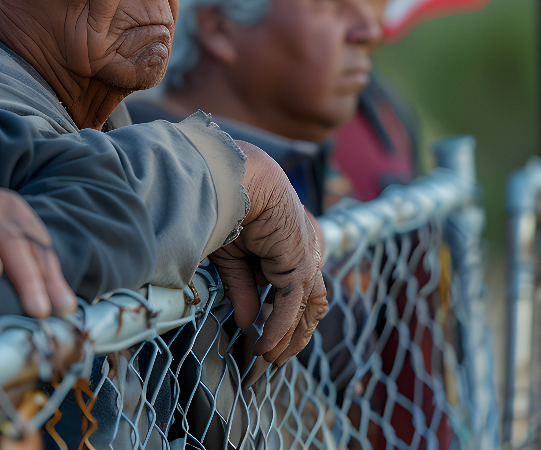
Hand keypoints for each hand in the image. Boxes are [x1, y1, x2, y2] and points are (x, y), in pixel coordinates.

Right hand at [208, 143, 327, 365]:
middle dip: (292, 336)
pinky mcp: (299, 264)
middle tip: (269, 360)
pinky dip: (277, 327)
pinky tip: (262, 345)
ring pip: (309, 310)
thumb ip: (242, 289)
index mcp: (293, 245)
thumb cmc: (230, 207)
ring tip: (267, 360)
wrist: (235, 180)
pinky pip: (290, 305)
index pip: (297, 291)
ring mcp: (307, 258)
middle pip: (310, 305)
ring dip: (290, 338)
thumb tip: (246, 323)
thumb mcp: (233, 257)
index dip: (283, 320)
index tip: (262, 343)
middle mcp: (307, 252)